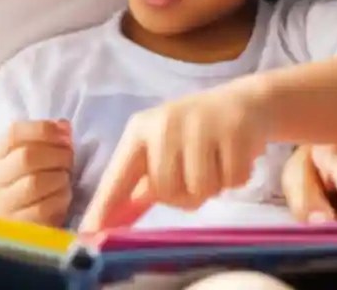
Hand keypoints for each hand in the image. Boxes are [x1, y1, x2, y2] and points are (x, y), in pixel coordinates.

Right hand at [0, 119, 74, 225]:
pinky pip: (42, 209)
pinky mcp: (19, 226)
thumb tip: (64, 126)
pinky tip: (63, 198)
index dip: (42, 129)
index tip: (65, 134)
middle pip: (27, 157)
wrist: (35, 224)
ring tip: (65, 180)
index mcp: (0, 155)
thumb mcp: (45, 157)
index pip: (14, 133)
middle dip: (57, 155)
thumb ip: (52, 138)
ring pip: (34, 183)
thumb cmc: (43, 183)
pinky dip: (60, 200)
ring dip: (59, 178)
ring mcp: (5, 204)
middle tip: (70, 160)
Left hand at [79, 82, 270, 232]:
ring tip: (216, 164)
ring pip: (200, 189)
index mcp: (140, 130)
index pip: (118, 176)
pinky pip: (231, 180)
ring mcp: (200, 125)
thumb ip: (139, 187)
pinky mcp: (233, 129)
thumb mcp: (162, 149)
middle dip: (183, 194)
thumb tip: (110, 225)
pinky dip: (236, 178)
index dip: (104, 207)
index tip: (90, 233)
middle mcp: (164, 124)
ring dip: (212, 187)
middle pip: (165, 190)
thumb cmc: (196, 132)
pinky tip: (234, 156)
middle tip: (196, 173)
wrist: (245, 101)